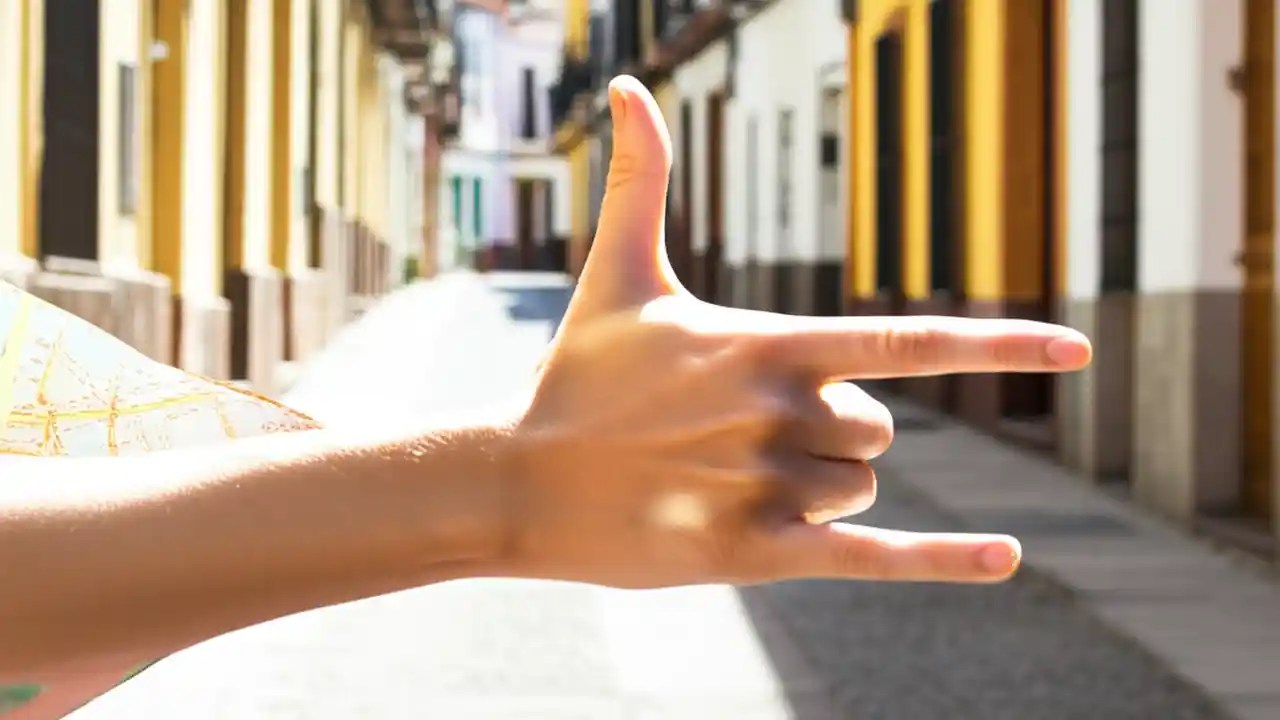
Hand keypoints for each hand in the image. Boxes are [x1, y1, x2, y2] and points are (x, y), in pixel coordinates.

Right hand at [499, 76, 1090, 588]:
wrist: (520, 478)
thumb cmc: (576, 373)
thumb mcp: (615, 273)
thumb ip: (640, 178)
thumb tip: (622, 84)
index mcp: (765, 344)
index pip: (904, 340)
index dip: (996, 342)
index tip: (1073, 347)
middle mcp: (778, 414)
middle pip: (877, 429)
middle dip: (834, 431)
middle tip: (746, 435)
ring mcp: (767, 485)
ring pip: (859, 488)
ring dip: (817, 486)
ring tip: (731, 478)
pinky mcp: (752, 550)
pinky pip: (869, 556)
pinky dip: (941, 560)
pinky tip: (1004, 561)